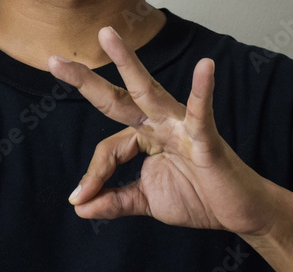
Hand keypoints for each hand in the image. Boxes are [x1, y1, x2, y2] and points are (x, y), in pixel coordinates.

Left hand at [48, 27, 287, 237]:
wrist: (237, 213)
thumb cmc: (199, 198)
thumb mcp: (146, 201)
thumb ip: (114, 201)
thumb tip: (80, 207)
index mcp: (145, 137)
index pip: (108, 148)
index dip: (93, 173)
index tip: (81, 198)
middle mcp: (160, 125)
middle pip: (117, 100)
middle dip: (86, 81)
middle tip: (55, 61)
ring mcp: (182, 128)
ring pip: (150, 92)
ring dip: (128, 64)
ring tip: (108, 37)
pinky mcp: (207, 139)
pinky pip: (202, 113)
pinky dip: (203, 90)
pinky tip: (205, 66)